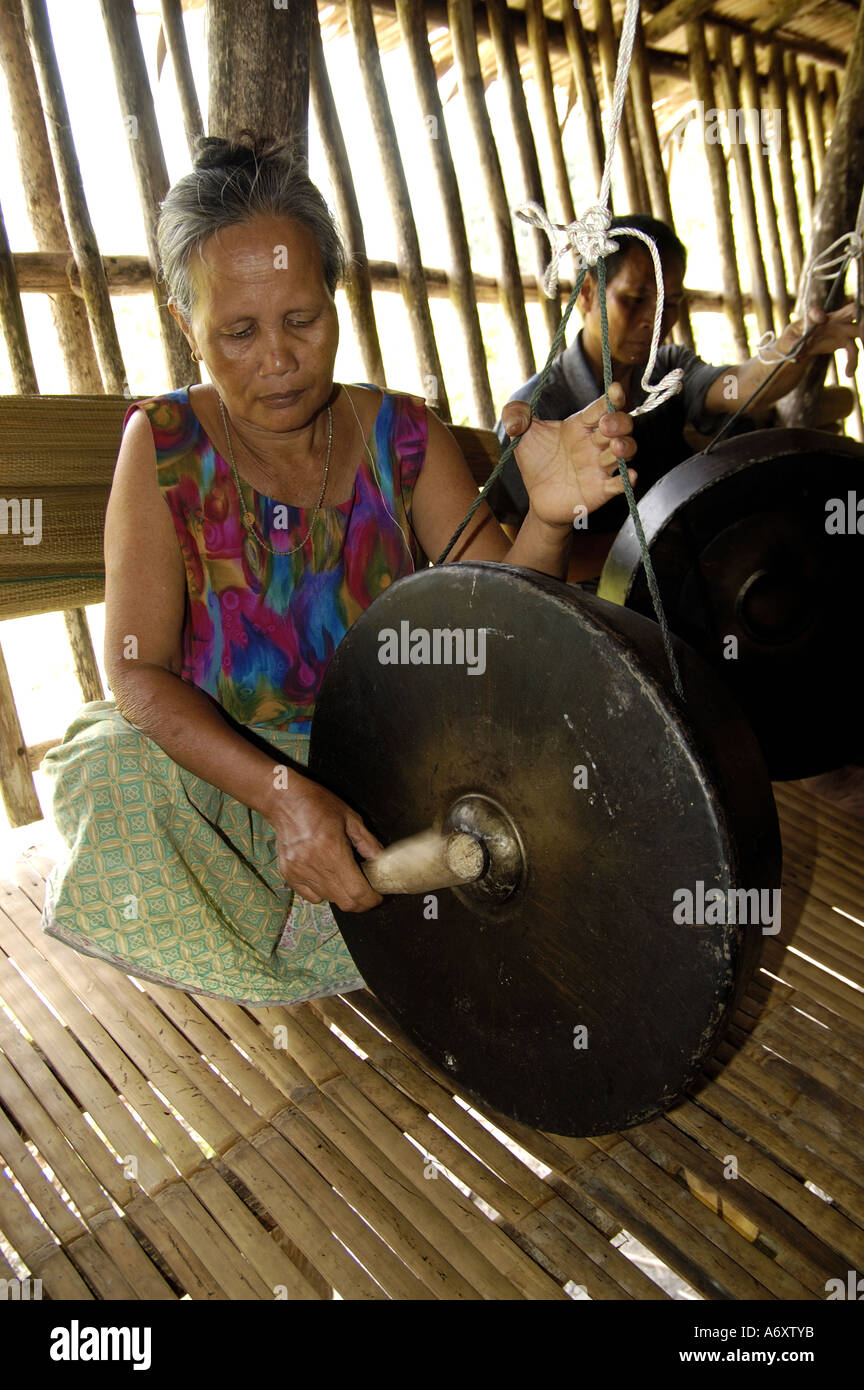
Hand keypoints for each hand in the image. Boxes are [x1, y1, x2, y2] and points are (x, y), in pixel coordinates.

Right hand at [269, 780, 383, 912]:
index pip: (357, 891)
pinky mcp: (289, 875)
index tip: (378, 896)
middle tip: (367, 893)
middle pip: (345, 902)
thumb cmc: (319, 804)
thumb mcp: (350, 818)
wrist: (284, 800)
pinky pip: (311, 896)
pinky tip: (326, 877)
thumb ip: (367, 842)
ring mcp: (300, 873)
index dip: (371, 899)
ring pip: (329, 900)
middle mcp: (315, 867)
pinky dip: (323, 893)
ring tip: (347, 880)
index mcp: (333, 851)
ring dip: (342, 896)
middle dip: (360, 903)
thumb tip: (381, 861)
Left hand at [501, 383, 636, 528]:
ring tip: (615, 447)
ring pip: (626, 451)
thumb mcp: (520, 436)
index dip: (612, 398)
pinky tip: (628, 474)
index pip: (601, 407)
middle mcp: (595, 443)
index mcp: (580, 425)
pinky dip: (627, 479)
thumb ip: (515, 416)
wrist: (537, 498)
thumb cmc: (536, 463)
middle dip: (619, 422)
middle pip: (620, 425)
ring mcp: (600, 466)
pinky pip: (621, 483)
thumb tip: (515, 421)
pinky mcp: (601, 490)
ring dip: (626, 446)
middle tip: (605, 426)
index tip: (616, 390)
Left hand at [789, 302, 861, 377]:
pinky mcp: (844, 341)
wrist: (798, 349)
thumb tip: (801, 346)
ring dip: (863, 342)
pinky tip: (848, 374)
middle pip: (852, 310)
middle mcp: (831, 319)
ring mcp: (840, 329)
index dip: (818, 314)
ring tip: (852, 366)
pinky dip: (853, 361)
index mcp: (812, 318)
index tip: (821, 319)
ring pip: (859, 330)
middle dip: (862, 317)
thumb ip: (793, 343)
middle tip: (862, 333)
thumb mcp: (787, 343)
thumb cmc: (791, 342)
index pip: (815, 312)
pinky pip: (854, 349)